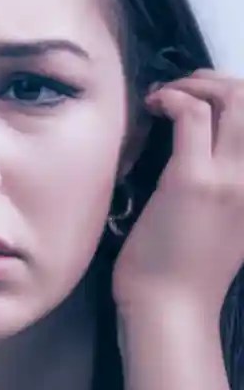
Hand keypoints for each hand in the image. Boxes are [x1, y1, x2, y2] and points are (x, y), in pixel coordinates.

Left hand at [113, 69, 243, 319]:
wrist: (171, 309)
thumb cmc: (187, 271)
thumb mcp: (228, 223)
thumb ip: (230, 186)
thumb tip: (209, 147)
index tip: (212, 98)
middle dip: (222, 80)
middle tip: (187, 86)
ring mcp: (231, 177)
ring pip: (234, 99)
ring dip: (197, 83)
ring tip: (167, 93)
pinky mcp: (192, 179)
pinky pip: (193, 114)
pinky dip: (174, 97)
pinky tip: (154, 105)